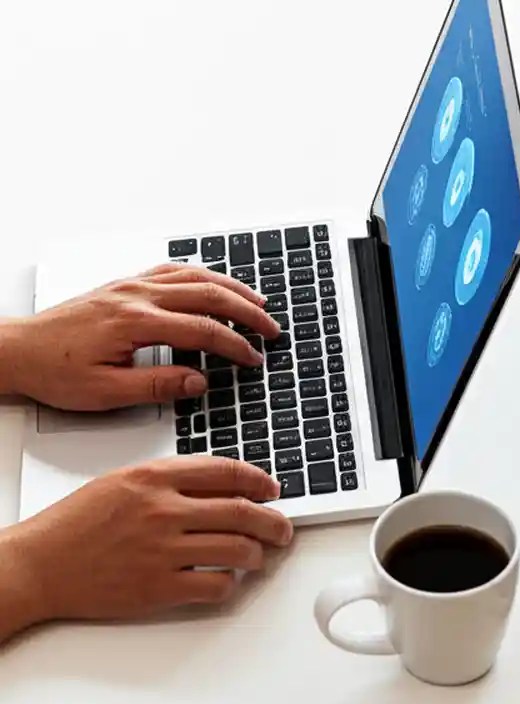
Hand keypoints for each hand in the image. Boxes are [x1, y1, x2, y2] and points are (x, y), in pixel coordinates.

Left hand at [0, 264, 279, 410]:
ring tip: (257, 302)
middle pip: (208, 294)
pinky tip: (213, 282)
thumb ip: (157, 386)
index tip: (253, 358)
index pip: (203, 329)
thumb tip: (198, 381)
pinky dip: (201, 274)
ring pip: (194, 276)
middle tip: (270, 328)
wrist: (17, 350)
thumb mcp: (106, 392)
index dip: (235, 345)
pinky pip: (171, 270)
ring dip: (231, 287)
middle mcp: (136, 297)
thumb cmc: (54, 371)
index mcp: (135, 322)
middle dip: (247, 311)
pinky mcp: (123, 286)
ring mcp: (130, 286)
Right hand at [3, 456, 292, 630]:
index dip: (261, 481)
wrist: (38, 565)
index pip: (228, 472)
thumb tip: (224, 484)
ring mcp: (163, 549)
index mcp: (154, 477)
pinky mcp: (160, 587)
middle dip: (275, 522)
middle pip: (244, 511)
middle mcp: (163, 510)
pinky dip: (231, 584)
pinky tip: (226, 580)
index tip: (273, 490)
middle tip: (282, 529)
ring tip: (259, 556)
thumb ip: (171, 479)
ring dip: (259, 555)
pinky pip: (217, 585)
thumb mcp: (122, 482)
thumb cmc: (75, 525)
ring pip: (239, 549)